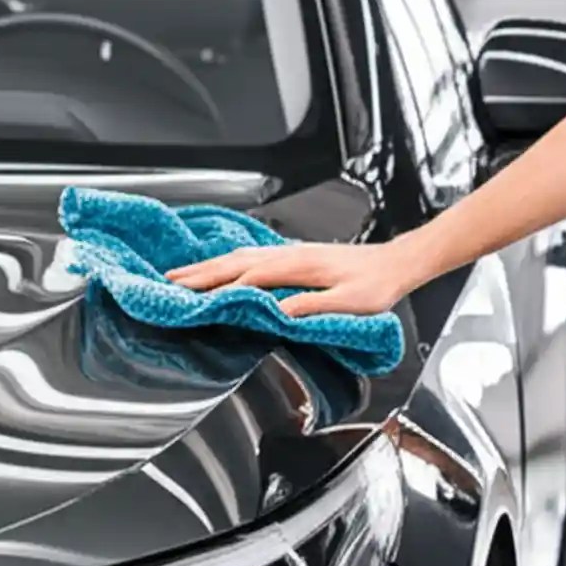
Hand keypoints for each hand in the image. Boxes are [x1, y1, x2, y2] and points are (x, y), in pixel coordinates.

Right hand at [165, 240, 419, 316]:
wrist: (394, 263)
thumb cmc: (375, 285)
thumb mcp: (349, 302)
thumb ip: (313, 306)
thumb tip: (280, 312)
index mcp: (299, 267)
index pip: (248, 276)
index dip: (217, 286)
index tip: (191, 294)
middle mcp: (290, 255)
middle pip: (236, 262)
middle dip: (201, 272)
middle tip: (171, 281)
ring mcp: (291, 253)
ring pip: (241, 257)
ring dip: (211, 265)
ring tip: (185, 274)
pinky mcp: (295, 256)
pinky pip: (252, 256)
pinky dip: (229, 261)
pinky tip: (222, 265)